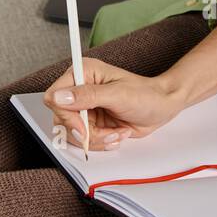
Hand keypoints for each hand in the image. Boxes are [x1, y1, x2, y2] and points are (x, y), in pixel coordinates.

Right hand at [44, 60, 182, 151]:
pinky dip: (102, 143)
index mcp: (83, 73)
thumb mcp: (118, 94)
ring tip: (117, 133)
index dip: (67, 116)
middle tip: (107, 133)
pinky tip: (117, 134)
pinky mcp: (92, 122)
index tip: (83, 128)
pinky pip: (85, 140)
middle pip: (62, 119)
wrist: (162, 107)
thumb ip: (88, 96)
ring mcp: (85, 108)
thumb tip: (59, 97)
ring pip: (73, 133)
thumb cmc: (146, 95)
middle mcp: (80, 90)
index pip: (55, 96)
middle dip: (86, 132)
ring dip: (97, 139)